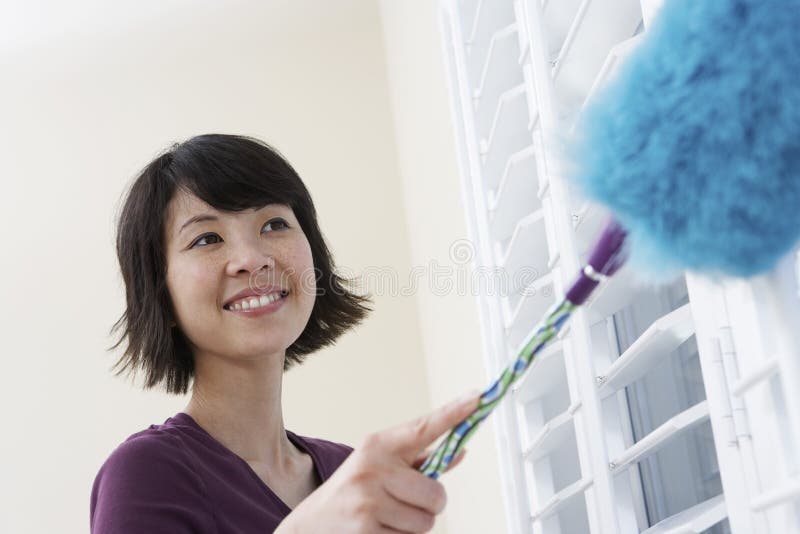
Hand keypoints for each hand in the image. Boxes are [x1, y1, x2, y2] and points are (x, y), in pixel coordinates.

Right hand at [275, 392, 478, 533]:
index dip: (455, 412)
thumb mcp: (379, 468)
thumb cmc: (352, 492)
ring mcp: (369, 498)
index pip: (424, 426)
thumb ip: (419, 461)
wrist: (308, 525)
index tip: (480, 397)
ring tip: (387, 518)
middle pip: (437, 494)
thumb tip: (460, 451)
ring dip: (414, 526)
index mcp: (378, 445)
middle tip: (406, 504)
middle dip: (430, 505)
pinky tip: (377, 530)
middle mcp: (373, 467)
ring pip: (426, 522)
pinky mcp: (367, 528)